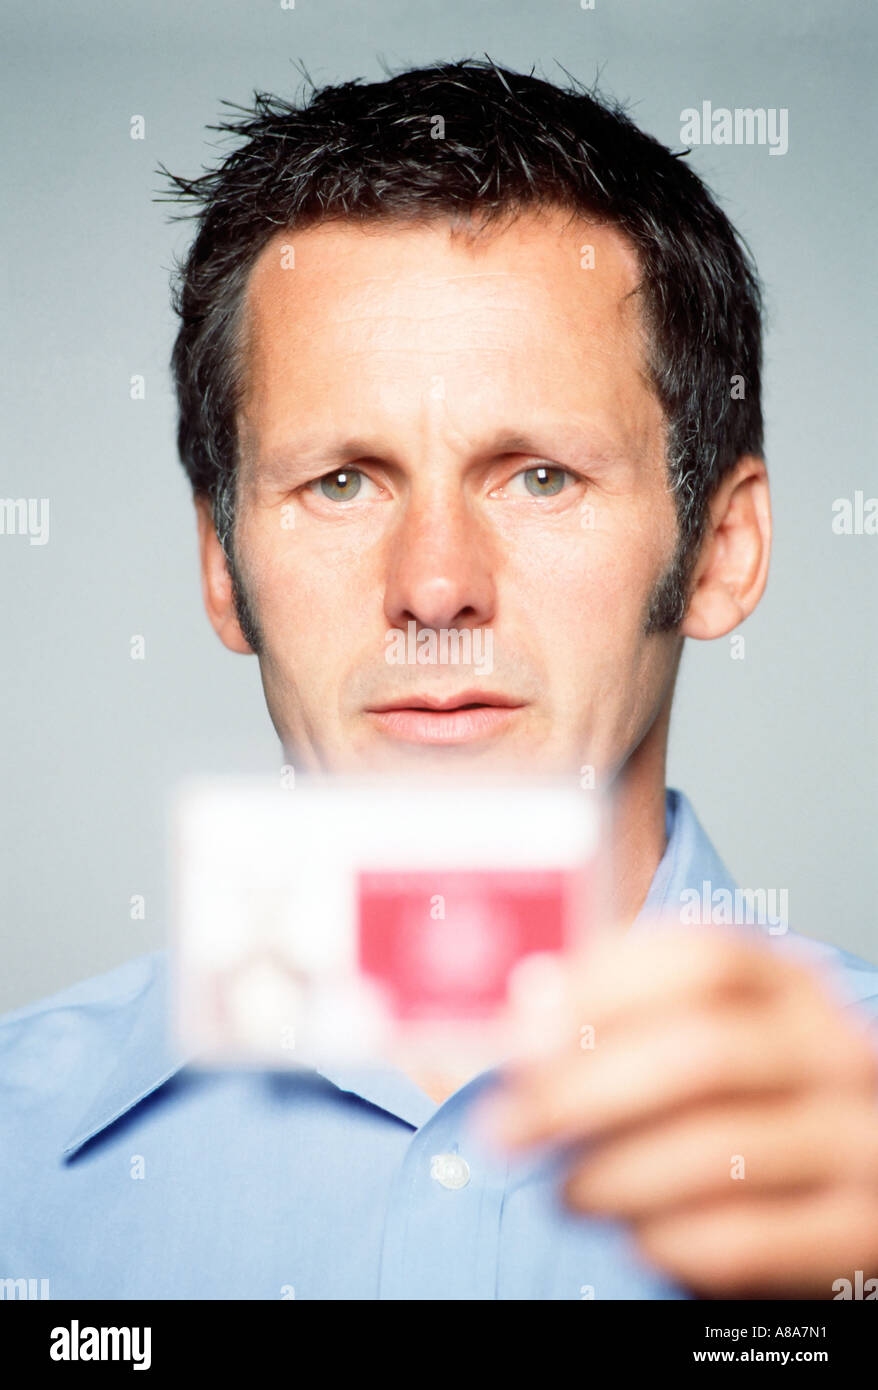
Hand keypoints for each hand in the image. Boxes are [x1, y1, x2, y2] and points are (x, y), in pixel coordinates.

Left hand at [478, 927, 877, 1296]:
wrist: (823, 1208)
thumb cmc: (735, 1115)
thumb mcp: (694, 1046)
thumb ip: (618, 1020)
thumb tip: (518, 1009)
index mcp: (790, 986)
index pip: (701, 957)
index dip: (601, 988)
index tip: (520, 1029)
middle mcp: (835, 1052)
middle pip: (699, 1051)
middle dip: (580, 1092)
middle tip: (506, 1127)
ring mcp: (858, 1141)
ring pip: (715, 1151)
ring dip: (611, 1175)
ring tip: (563, 1191)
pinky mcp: (857, 1232)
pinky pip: (743, 1239)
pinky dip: (664, 1239)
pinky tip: (632, 1236)